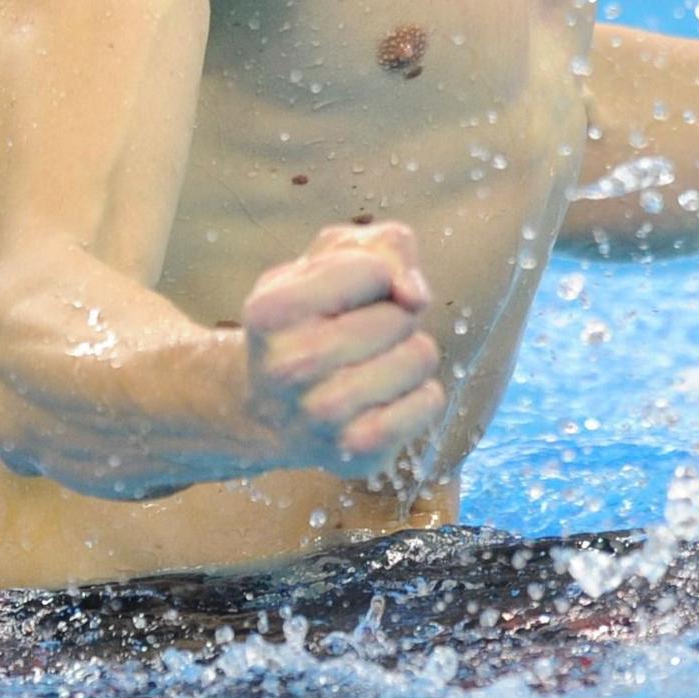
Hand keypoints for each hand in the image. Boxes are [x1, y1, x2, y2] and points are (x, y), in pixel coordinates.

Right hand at [241, 219, 446, 479]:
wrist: (268, 409)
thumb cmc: (310, 318)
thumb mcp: (329, 260)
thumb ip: (385, 246)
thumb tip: (415, 296)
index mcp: (271, 311)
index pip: (373, 270)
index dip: (372, 275)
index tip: (343, 295)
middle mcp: (289, 367)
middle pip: (401, 315)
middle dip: (392, 315)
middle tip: (357, 335)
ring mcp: (323, 416)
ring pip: (421, 355)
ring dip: (408, 353)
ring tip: (370, 364)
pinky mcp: (359, 452)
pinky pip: (430, 401)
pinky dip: (419, 393)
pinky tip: (384, 398)